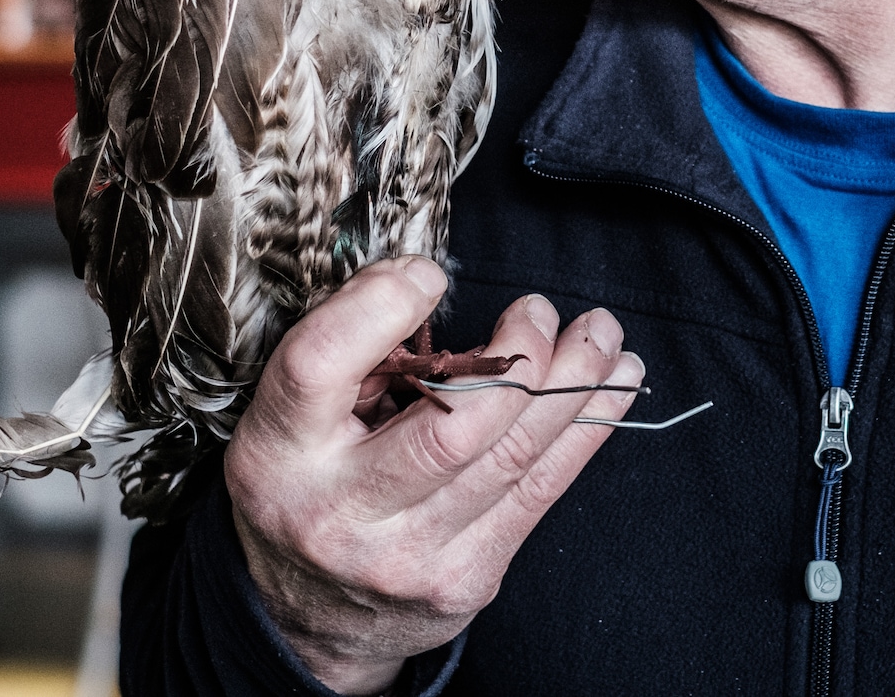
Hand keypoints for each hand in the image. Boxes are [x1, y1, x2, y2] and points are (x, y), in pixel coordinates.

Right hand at [224, 257, 641, 693]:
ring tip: (603, 336)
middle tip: (544, 311)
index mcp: (280, 451)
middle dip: (521, 355)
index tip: (428, 275)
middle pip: (451, 423)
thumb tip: (425, 286)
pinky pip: (540, 493)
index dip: (380, 307)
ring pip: (513, 456)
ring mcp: (408, 555)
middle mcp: (340, 510)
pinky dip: (585, 431)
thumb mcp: (289, 418)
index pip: (320, 364)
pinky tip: (614, 387)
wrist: (305, 619)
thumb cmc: (308, 484)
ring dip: (575, 383)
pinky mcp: (465, 579)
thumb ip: (345, 352)